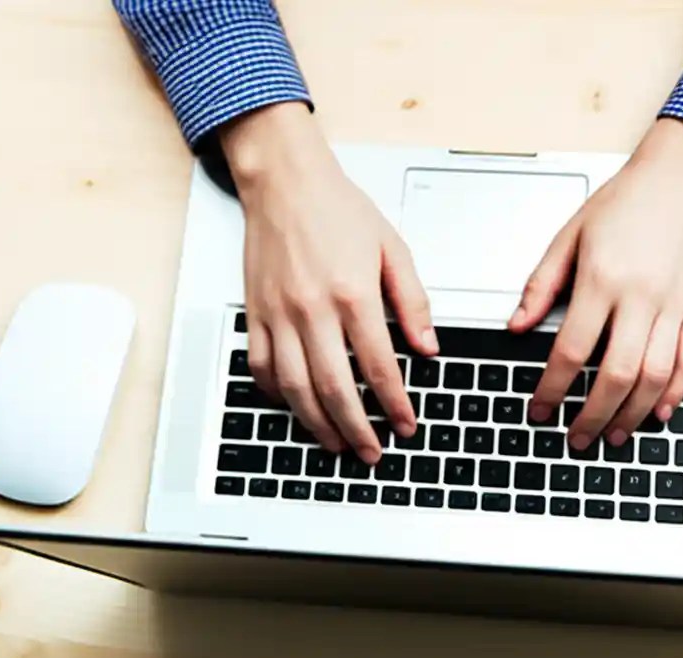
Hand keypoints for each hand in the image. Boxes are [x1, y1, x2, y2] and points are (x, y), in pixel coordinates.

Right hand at [221, 102, 438, 462]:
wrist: (284, 181)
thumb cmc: (337, 208)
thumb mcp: (392, 247)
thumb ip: (412, 301)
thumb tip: (427, 346)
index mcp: (352, 292)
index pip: (378, 365)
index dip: (394, 403)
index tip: (406, 424)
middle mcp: (312, 309)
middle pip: (335, 388)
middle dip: (357, 429)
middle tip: (373, 452)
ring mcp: (279, 314)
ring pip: (295, 388)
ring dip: (318, 424)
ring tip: (337, 444)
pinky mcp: (256, 314)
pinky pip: (260, 368)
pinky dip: (278, 395)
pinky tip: (296, 407)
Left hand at [508, 118, 682, 450]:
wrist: (681, 178)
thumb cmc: (625, 202)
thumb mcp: (569, 236)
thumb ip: (540, 285)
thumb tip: (515, 326)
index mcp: (602, 280)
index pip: (571, 350)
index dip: (552, 389)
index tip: (539, 410)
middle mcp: (641, 298)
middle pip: (616, 374)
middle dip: (592, 415)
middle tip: (576, 438)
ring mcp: (674, 306)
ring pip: (655, 377)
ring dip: (633, 414)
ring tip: (613, 435)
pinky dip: (675, 393)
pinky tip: (658, 412)